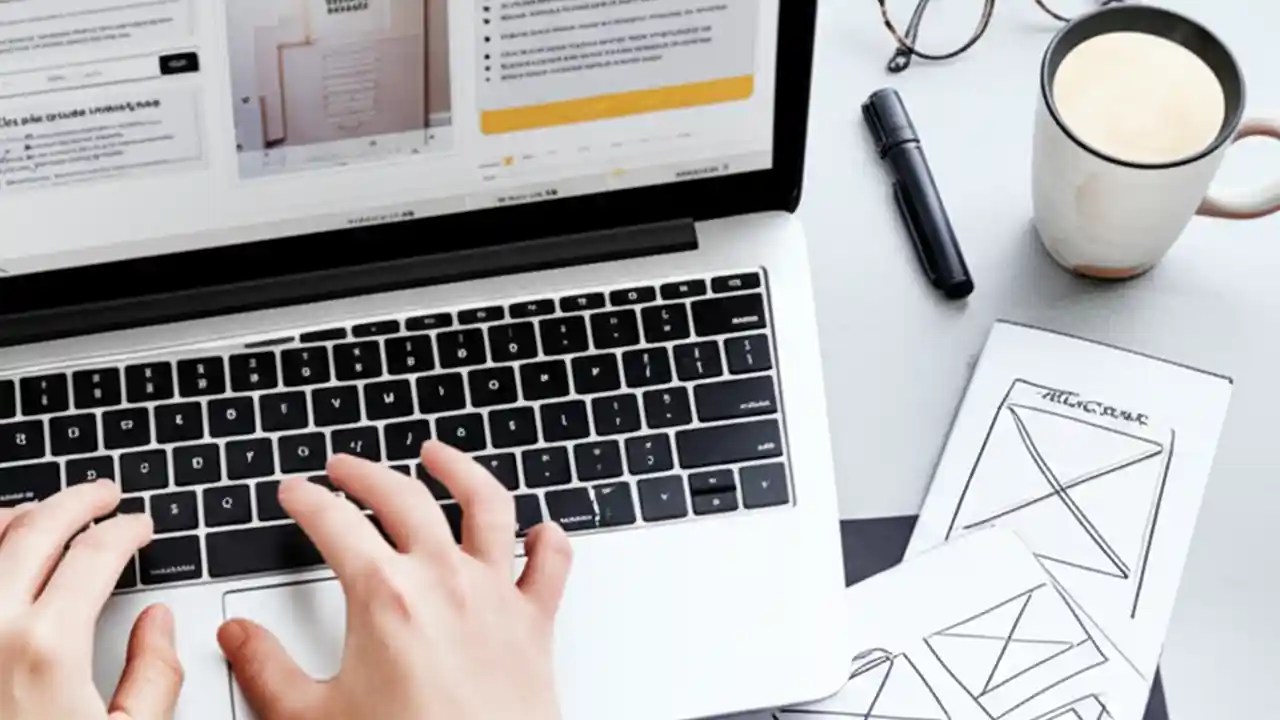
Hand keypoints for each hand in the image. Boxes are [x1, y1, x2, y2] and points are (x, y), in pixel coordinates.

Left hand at [0, 481, 183, 719]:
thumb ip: (156, 676)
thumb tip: (156, 624)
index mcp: (47, 644)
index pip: (97, 551)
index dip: (127, 528)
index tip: (141, 526)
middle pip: (38, 526)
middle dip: (80, 499)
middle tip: (103, 493)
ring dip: (21, 515)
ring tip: (44, 513)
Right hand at [218, 442, 574, 719]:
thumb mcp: (311, 717)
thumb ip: (266, 670)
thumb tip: (237, 637)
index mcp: (385, 595)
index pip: (335, 522)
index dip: (308, 500)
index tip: (297, 492)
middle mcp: (444, 580)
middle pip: (403, 497)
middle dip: (366, 472)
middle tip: (344, 467)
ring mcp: (494, 595)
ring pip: (486, 504)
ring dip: (460, 470)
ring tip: (438, 454)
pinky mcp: (533, 622)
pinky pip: (551, 565)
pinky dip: (547, 540)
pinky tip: (538, 529)